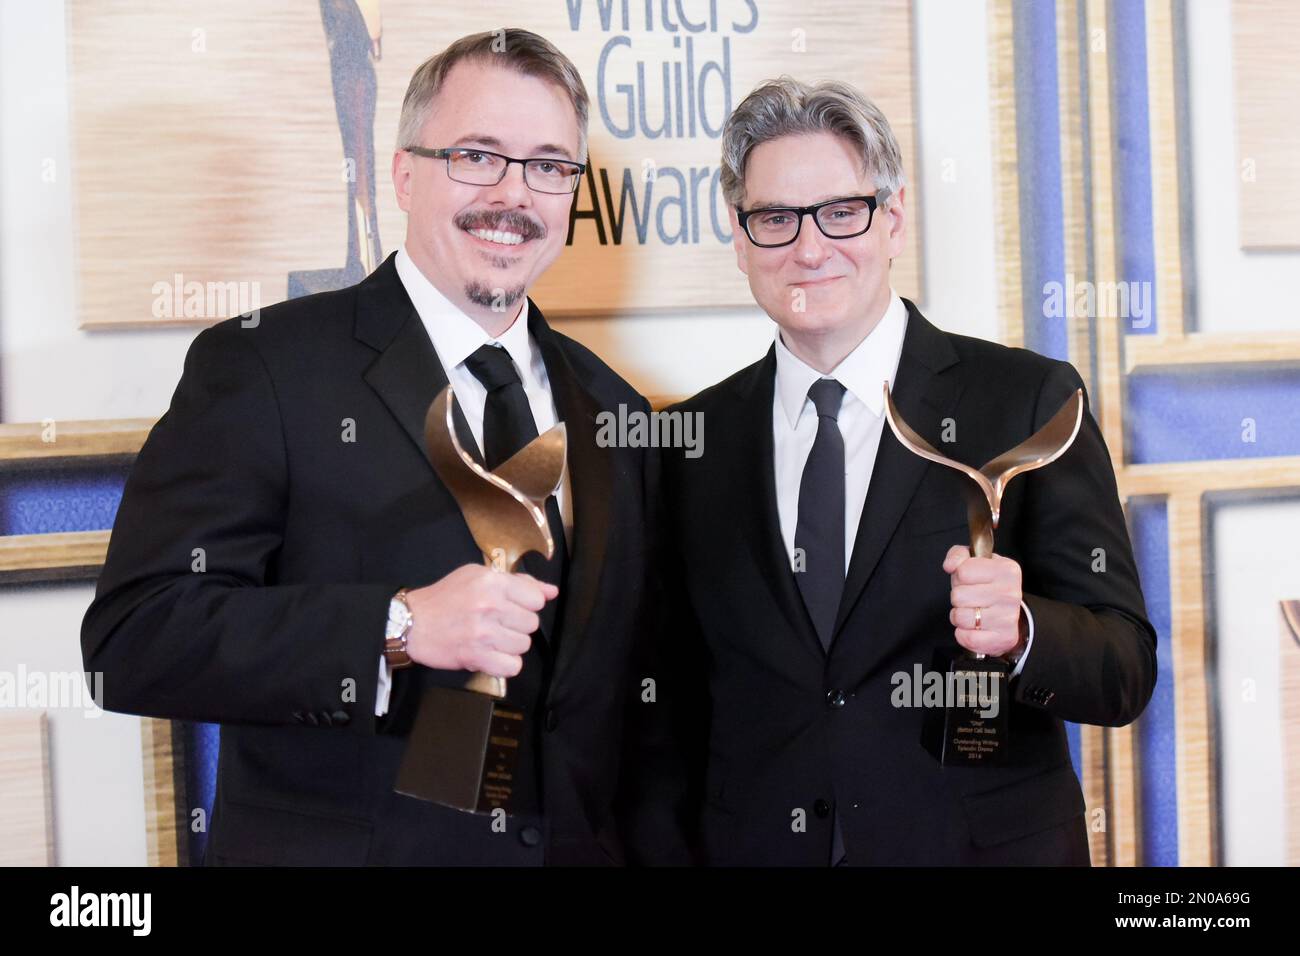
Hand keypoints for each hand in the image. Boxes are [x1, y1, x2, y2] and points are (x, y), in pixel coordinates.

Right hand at [404, 564, 557, 677]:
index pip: (536, 598)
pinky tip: (491, 655)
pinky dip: (503, 664)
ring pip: (523, 645)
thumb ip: (519, 582)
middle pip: (531, 623)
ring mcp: (484, 632)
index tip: (512, 607)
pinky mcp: (477, 656)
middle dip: (517, 626)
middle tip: (497, 624)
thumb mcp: (478, 576)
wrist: (411, 623)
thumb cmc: (444, 598)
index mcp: (492, 582)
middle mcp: (490, 605)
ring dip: (510, 645)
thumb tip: (551, 591)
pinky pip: (512, 666)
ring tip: (491, 639)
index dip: (527, 604)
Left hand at [943, 545, 1025, 658]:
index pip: (963, 571)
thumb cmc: (987, 586)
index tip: (969, 581)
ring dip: (959, 616)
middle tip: (971, 598)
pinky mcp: (1003, 638)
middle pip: (958, 596)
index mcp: (1006, 570)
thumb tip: (950, 565)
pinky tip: (974, 628)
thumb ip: (958, 555)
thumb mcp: (975, 563)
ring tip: (972, 612)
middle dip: (958, 597)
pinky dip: (963, 633)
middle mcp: (1010, 593)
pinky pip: (966, 637)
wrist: (1009, 615)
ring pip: (960, 617)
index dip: (959, 576)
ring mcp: (1008, 617)